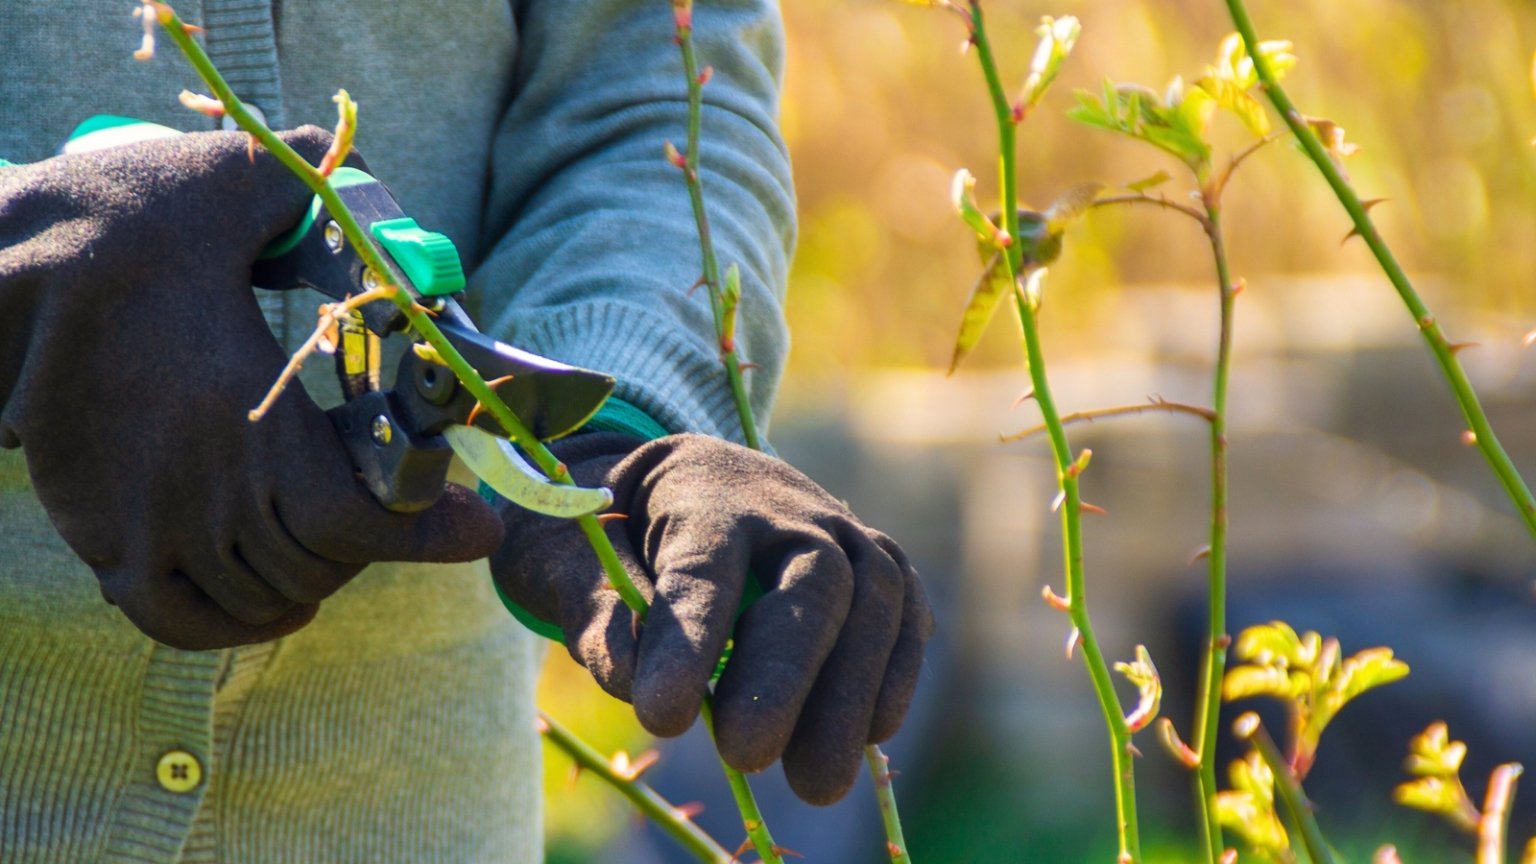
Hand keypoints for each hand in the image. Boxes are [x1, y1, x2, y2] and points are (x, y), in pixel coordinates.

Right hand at [0, 128, 502, 649]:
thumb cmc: (111, 228)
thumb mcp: (218, 187)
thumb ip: (305, 183)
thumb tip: (352, 164)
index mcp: (246, 414)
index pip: (357, 519)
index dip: (428, 530)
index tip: (477, 529)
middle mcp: (201, 488)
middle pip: (322, 564)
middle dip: (374, 540)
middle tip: (397, 503)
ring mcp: (148, 524)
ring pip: (263, 599)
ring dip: (316, 578)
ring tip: (340, 540)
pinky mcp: (104, 540)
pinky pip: (179, 622)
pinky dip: (237, 624)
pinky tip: (278, 600)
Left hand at [490, 432, 933, 804]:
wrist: (667, 484)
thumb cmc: (609, 531)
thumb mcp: (565, 554)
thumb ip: (592, 609)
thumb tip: (633, 681)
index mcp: (699, 489)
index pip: (705, 566)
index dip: (689, 642)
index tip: (661, 719)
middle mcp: (784, 500)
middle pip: (813, 580)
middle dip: (787, 677)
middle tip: (746, 758)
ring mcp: (841, 526)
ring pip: (874, 597)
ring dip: (851, 693)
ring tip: (816, 780)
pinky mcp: (876, 561)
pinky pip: (905, 611)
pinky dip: (894, 673)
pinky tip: (869, 734)